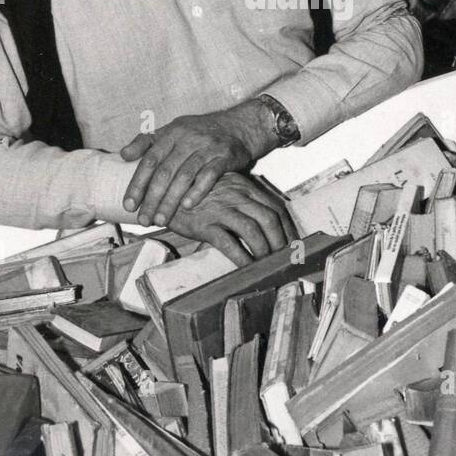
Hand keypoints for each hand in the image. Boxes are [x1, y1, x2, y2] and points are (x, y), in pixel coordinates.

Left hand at [120, 102, 275, 225]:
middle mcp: (187, 138)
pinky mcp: (225, 156)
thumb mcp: (173, 131)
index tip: (129, 205)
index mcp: (171, 133)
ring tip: (162, 220)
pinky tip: (187, 206)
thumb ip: (147, 142)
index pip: (149, 160)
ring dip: (171, 200)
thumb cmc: (200, 132)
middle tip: (144, 219)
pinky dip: (198, 190)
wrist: (239, 125)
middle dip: (152, 198)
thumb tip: (123, 154)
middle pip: (165, 172)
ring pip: (184, 176)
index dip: (137, 183)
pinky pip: (209, 175)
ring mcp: (207, 147)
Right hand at [155, 172, 294, 267]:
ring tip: (268, 266)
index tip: (293, 243)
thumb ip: (243, 201)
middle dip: (281, 242)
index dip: (288, 228)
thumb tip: (264, 223)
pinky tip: (247, 269)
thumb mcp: (223, 190)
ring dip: (264, 251)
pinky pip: (229, 243)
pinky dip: (242, 258)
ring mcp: (221, 209)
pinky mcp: (205, 224)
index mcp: (244, 186)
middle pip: (269, 218)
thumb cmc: (195, 194)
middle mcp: (236, 195)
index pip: (275, 207)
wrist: (162, 190)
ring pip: (253, 230)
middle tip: (285, 259)